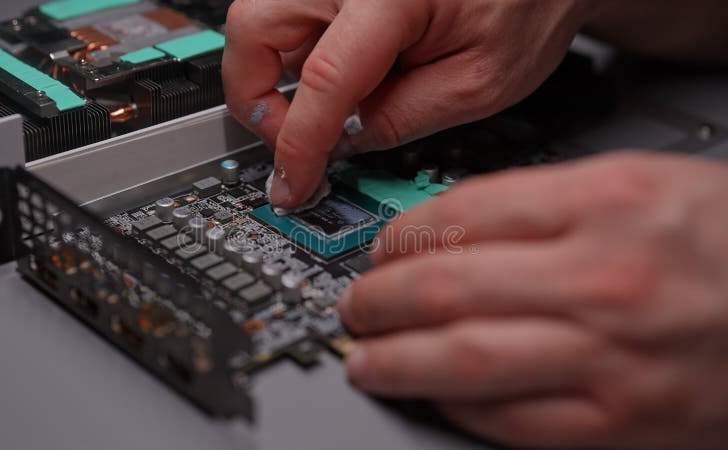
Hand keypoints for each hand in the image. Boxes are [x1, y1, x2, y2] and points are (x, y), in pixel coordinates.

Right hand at [222, 0, 593, 207]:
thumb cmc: (526, 6)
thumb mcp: (478, 84)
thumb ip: (404, 119)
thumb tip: (345, 141)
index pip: (322, 80)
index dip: (297, 145)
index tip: (292, 183)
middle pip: (252, 30)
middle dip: (257, 98)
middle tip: (292, 136)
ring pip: (260, 22)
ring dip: (276, 73)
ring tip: (328, 100)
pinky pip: (289, 14)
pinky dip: (297, 51)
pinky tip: (341, 70)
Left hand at [337, 152, 727, 449]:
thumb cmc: (724, 240)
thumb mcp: (639, 182)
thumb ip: (542, 201)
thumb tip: (448, 230)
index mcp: (606, 202)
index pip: (461, 214)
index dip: (398, 235)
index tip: (380, 249)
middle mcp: (603, 277)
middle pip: (445, 287)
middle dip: (377, 299)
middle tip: (355, 306)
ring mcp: (610, 357)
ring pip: (463, 361)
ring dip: (395, 362)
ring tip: (365, 359)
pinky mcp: (621, 421)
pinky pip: (512, 420)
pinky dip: (456, 408)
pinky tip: (432, 396)